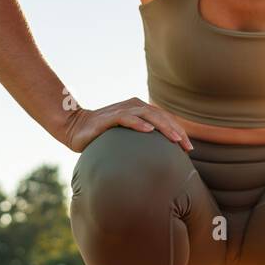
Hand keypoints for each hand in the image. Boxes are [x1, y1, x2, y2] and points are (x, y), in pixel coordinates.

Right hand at [63, 97, 193, 152]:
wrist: (75, 128)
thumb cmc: (104, 136)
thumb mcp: (127, 137)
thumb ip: (143, 141)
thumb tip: (162, 158)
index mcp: (141, 109)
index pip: (165, 119)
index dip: (179, 131)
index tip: (188, 148)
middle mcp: (134, 106)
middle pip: (161, 116)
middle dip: (176, 131)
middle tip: (187, 147)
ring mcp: (121, 110)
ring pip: (148, 114)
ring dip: (163, 126)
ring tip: (174, 139)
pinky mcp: (109, 117)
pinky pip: (126, 118)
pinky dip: (138, 123)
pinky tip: (148, 131)